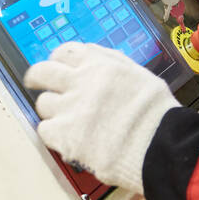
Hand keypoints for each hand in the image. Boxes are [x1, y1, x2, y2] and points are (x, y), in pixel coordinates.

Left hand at [23, 42, 178, 194]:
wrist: (162, 148)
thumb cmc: (156, 115)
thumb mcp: (139, 75)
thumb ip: (111, 61)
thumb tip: (88, 52)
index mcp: (100, 65)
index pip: (64, 52)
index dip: (57, 61)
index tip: (56, 68)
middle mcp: (81, 82)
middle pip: (41, 72)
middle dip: (37, 78)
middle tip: (36, 85)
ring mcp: (70, 108)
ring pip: (43, 104)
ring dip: (52, 112)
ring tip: (69, 122)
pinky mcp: (64, 135)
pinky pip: (45, 130)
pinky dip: (55, 135)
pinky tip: (71, 139)